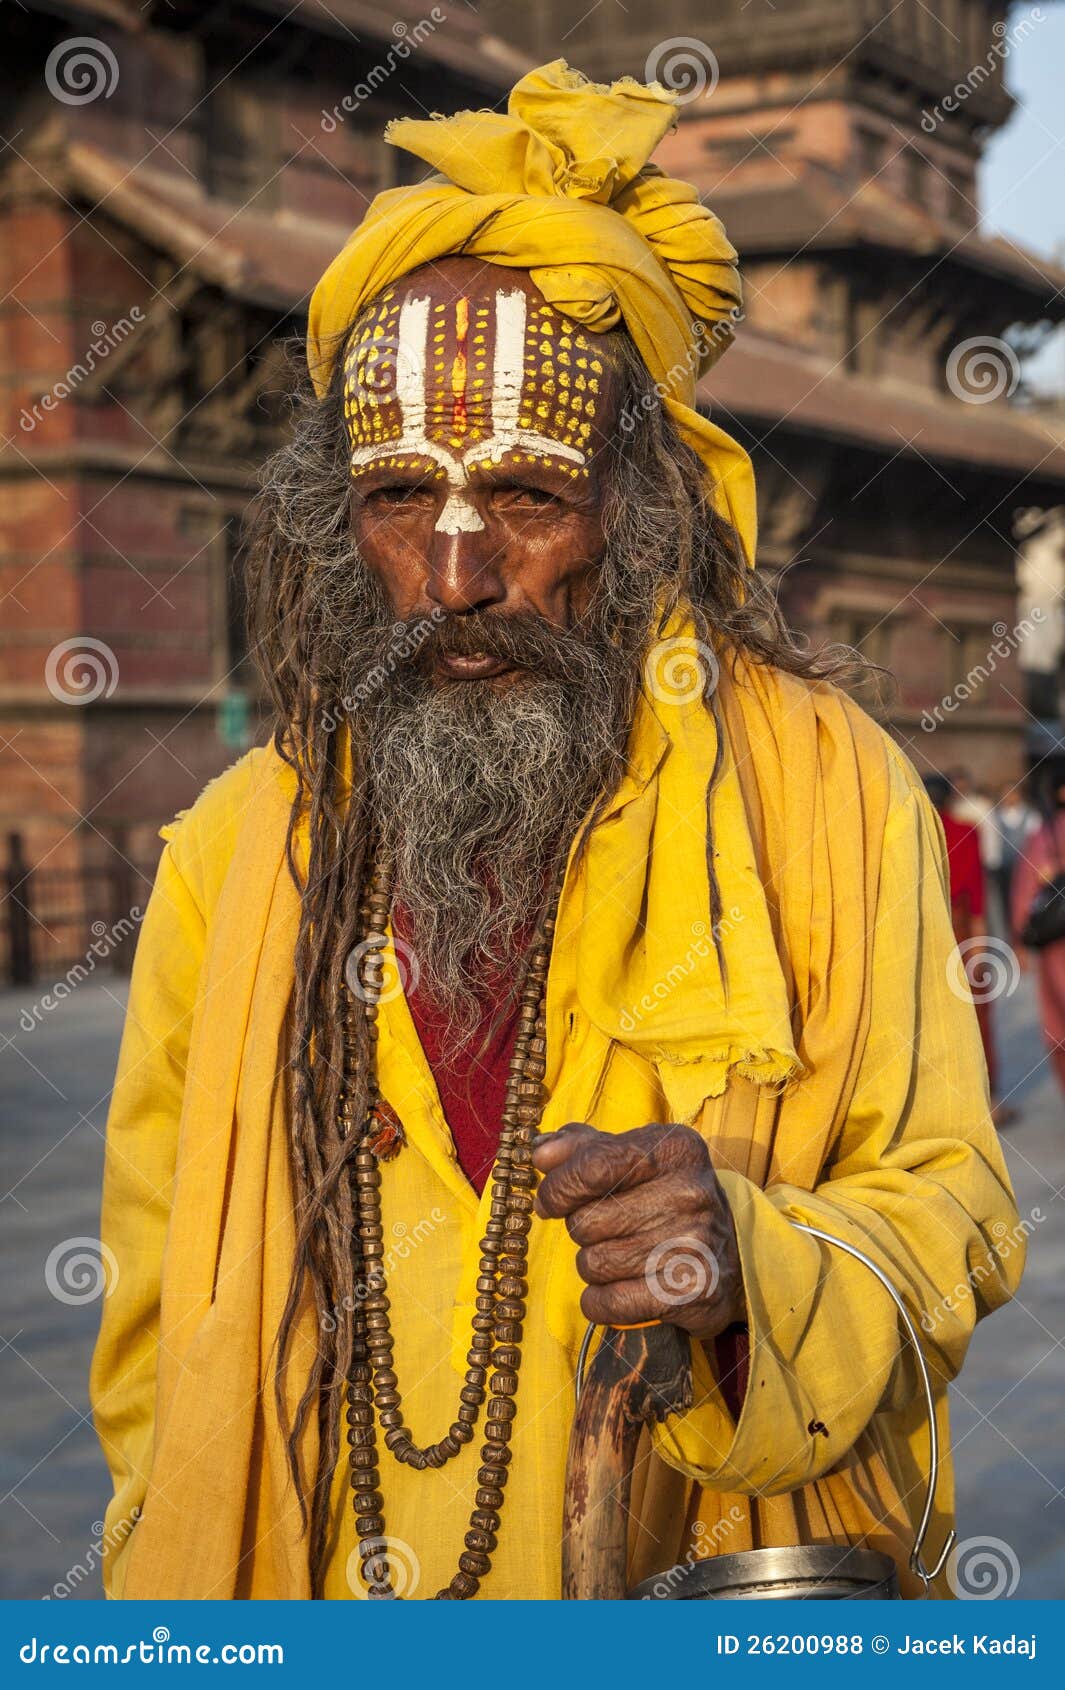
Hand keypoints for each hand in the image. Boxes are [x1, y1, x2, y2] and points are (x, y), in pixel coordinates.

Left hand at [531, 1121, 743, 1338]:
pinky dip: (600, 1301)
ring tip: (621, 1256)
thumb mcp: (637, 1158)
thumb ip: (584, 1148)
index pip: (595, 1165)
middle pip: (587, 1220)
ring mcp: (692, 1245)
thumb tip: (541, 1154)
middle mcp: (688, 1193)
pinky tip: (619, 1288)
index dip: (560, 1187)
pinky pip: (609, 1303)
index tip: (549, 1201)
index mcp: (674, 1150)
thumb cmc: (668, 1197)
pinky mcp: (690, 1293)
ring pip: (594, 1263)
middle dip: (582, 1229)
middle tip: (605, 1230)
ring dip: (593, 1265)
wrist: (733, 1255)